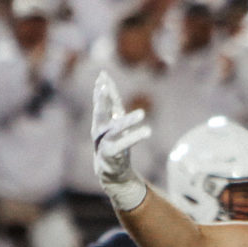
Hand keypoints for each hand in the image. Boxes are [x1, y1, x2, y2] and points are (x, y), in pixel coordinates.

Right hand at [92, 70, 151, 211]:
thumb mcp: (114, 122)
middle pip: (100, 113)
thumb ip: (112, 105)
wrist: (111, 172)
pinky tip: (147, 131)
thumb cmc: (114, 144)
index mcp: (101, 121)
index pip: (102, 102)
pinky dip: (134, 138)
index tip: (103, 75)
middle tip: (102, 86)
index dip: (102, 89)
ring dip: (127, 121)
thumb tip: (107, 83)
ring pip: (114, 130)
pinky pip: (123, 145)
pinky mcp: (111, 155)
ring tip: (142, 114)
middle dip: (100, 100)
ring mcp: (104, 142)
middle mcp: (99, 130)